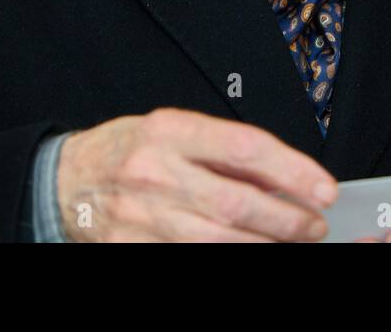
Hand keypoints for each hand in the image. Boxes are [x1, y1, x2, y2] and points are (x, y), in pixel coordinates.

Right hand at [56, 107, 337, 241]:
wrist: (66, 180)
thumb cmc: (129, 152)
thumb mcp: (172, 131)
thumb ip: (223, 150)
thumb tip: (285, 177)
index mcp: (169, 131)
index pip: (244, 148)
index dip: (292, 171)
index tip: (323, 188)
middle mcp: (154, 172)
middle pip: (237, 203)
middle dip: (288, 218)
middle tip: (314, 224)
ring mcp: (141, 217)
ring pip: (219, 241)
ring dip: (265, 244)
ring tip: (292, 240)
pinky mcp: (131, 249)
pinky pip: (191, 260)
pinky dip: (227, 258)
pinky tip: (252, 251)